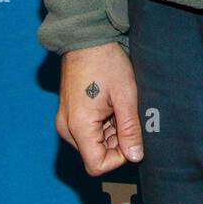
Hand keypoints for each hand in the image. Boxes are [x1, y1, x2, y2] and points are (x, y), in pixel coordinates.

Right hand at [57, 42, 142, 175]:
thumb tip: (136, 156)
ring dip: (111, 131)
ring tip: (120, 106)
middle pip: (95, 154)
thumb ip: (130, 129)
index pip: (97, 165)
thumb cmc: (106, 62)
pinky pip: (88, 130)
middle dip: (116, 142)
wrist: (87, 38)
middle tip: (128, 115)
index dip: (119, 157)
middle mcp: (67, 128)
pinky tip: (112, 104)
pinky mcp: (69, 113)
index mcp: (78, 126)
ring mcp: (66, 121)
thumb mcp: (126, 95)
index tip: (132, 137)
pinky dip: (104, 123)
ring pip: (93, 142)